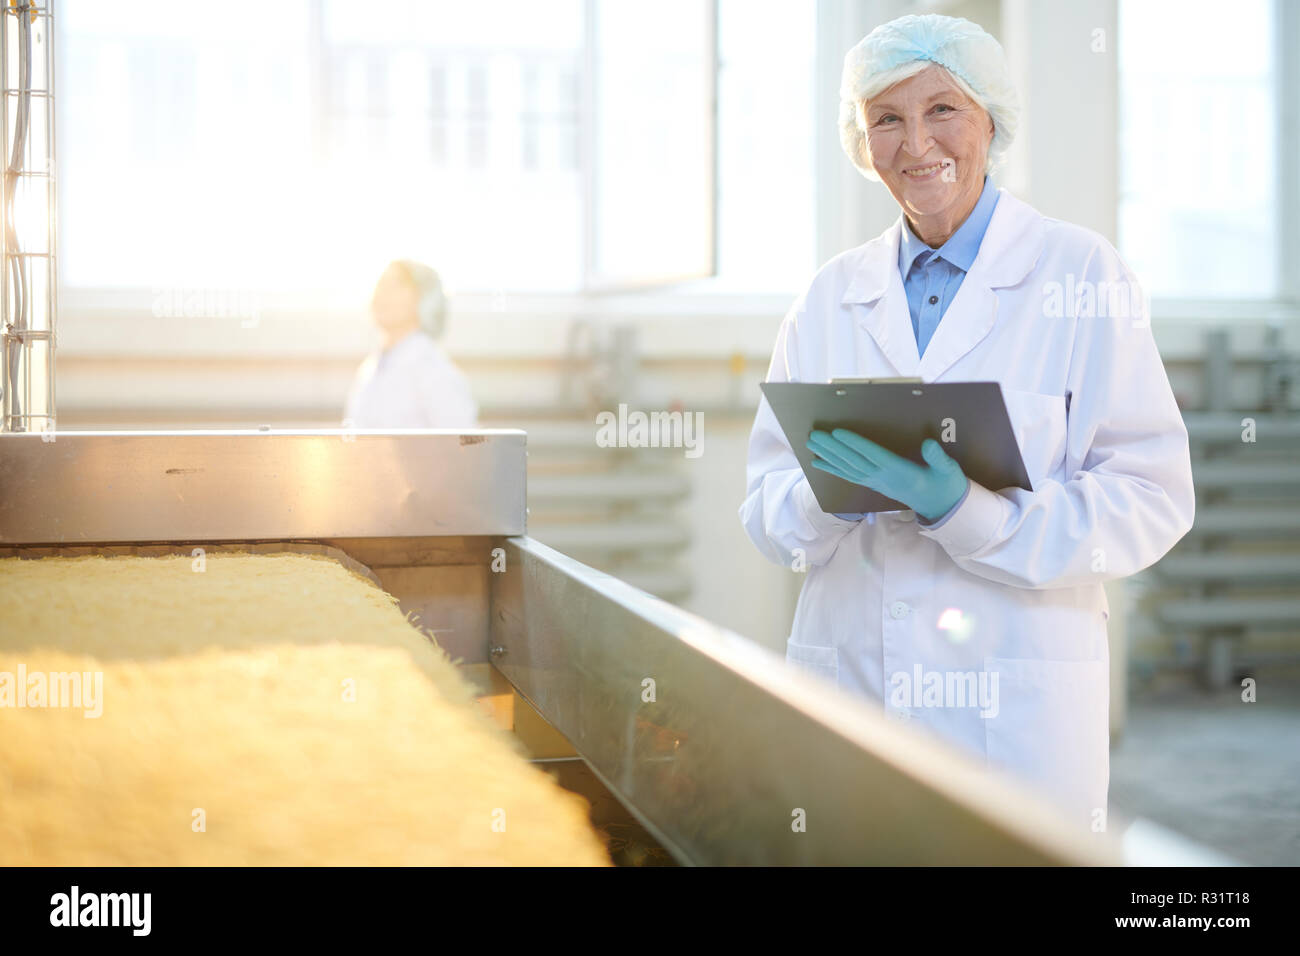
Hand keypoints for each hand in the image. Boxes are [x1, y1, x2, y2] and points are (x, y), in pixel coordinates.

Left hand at [806, 429, 968, 520]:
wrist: (941, 506)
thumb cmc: (944, 484)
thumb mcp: (948, 470)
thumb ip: (938, 458)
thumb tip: (929, 444)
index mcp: (899, 471)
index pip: (873, 455)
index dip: (855, 444)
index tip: (838, 432)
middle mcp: (883, 478)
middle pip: (854, 461)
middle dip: (833, 448)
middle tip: (814, 435)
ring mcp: (876, 483)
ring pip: (848, 468)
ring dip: (828, 456)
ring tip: (811, 444)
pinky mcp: (874, 485)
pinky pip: (850, 477)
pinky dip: (833, 469)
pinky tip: (819, 462)